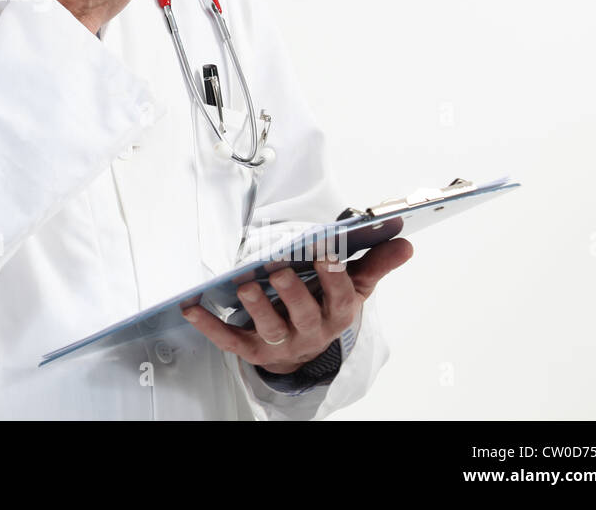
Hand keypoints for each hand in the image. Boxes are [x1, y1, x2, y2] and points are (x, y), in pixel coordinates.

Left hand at [181, 239, 412, 373]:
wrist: (303, 351)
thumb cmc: (326, 309)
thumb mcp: (354, 288)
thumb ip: (375, 265)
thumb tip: (404, 243)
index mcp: (337, 314)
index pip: (342, 299)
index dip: (334, 278)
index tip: (327, 253)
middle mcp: (310, 332)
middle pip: (304, 315)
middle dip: (293, 293)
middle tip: (280, 270)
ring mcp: (280, 342)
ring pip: (269, 328)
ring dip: (256, 308)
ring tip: (245, 286)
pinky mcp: (252, 349)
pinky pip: (230, 340)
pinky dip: (210, 325)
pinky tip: (191, 307)